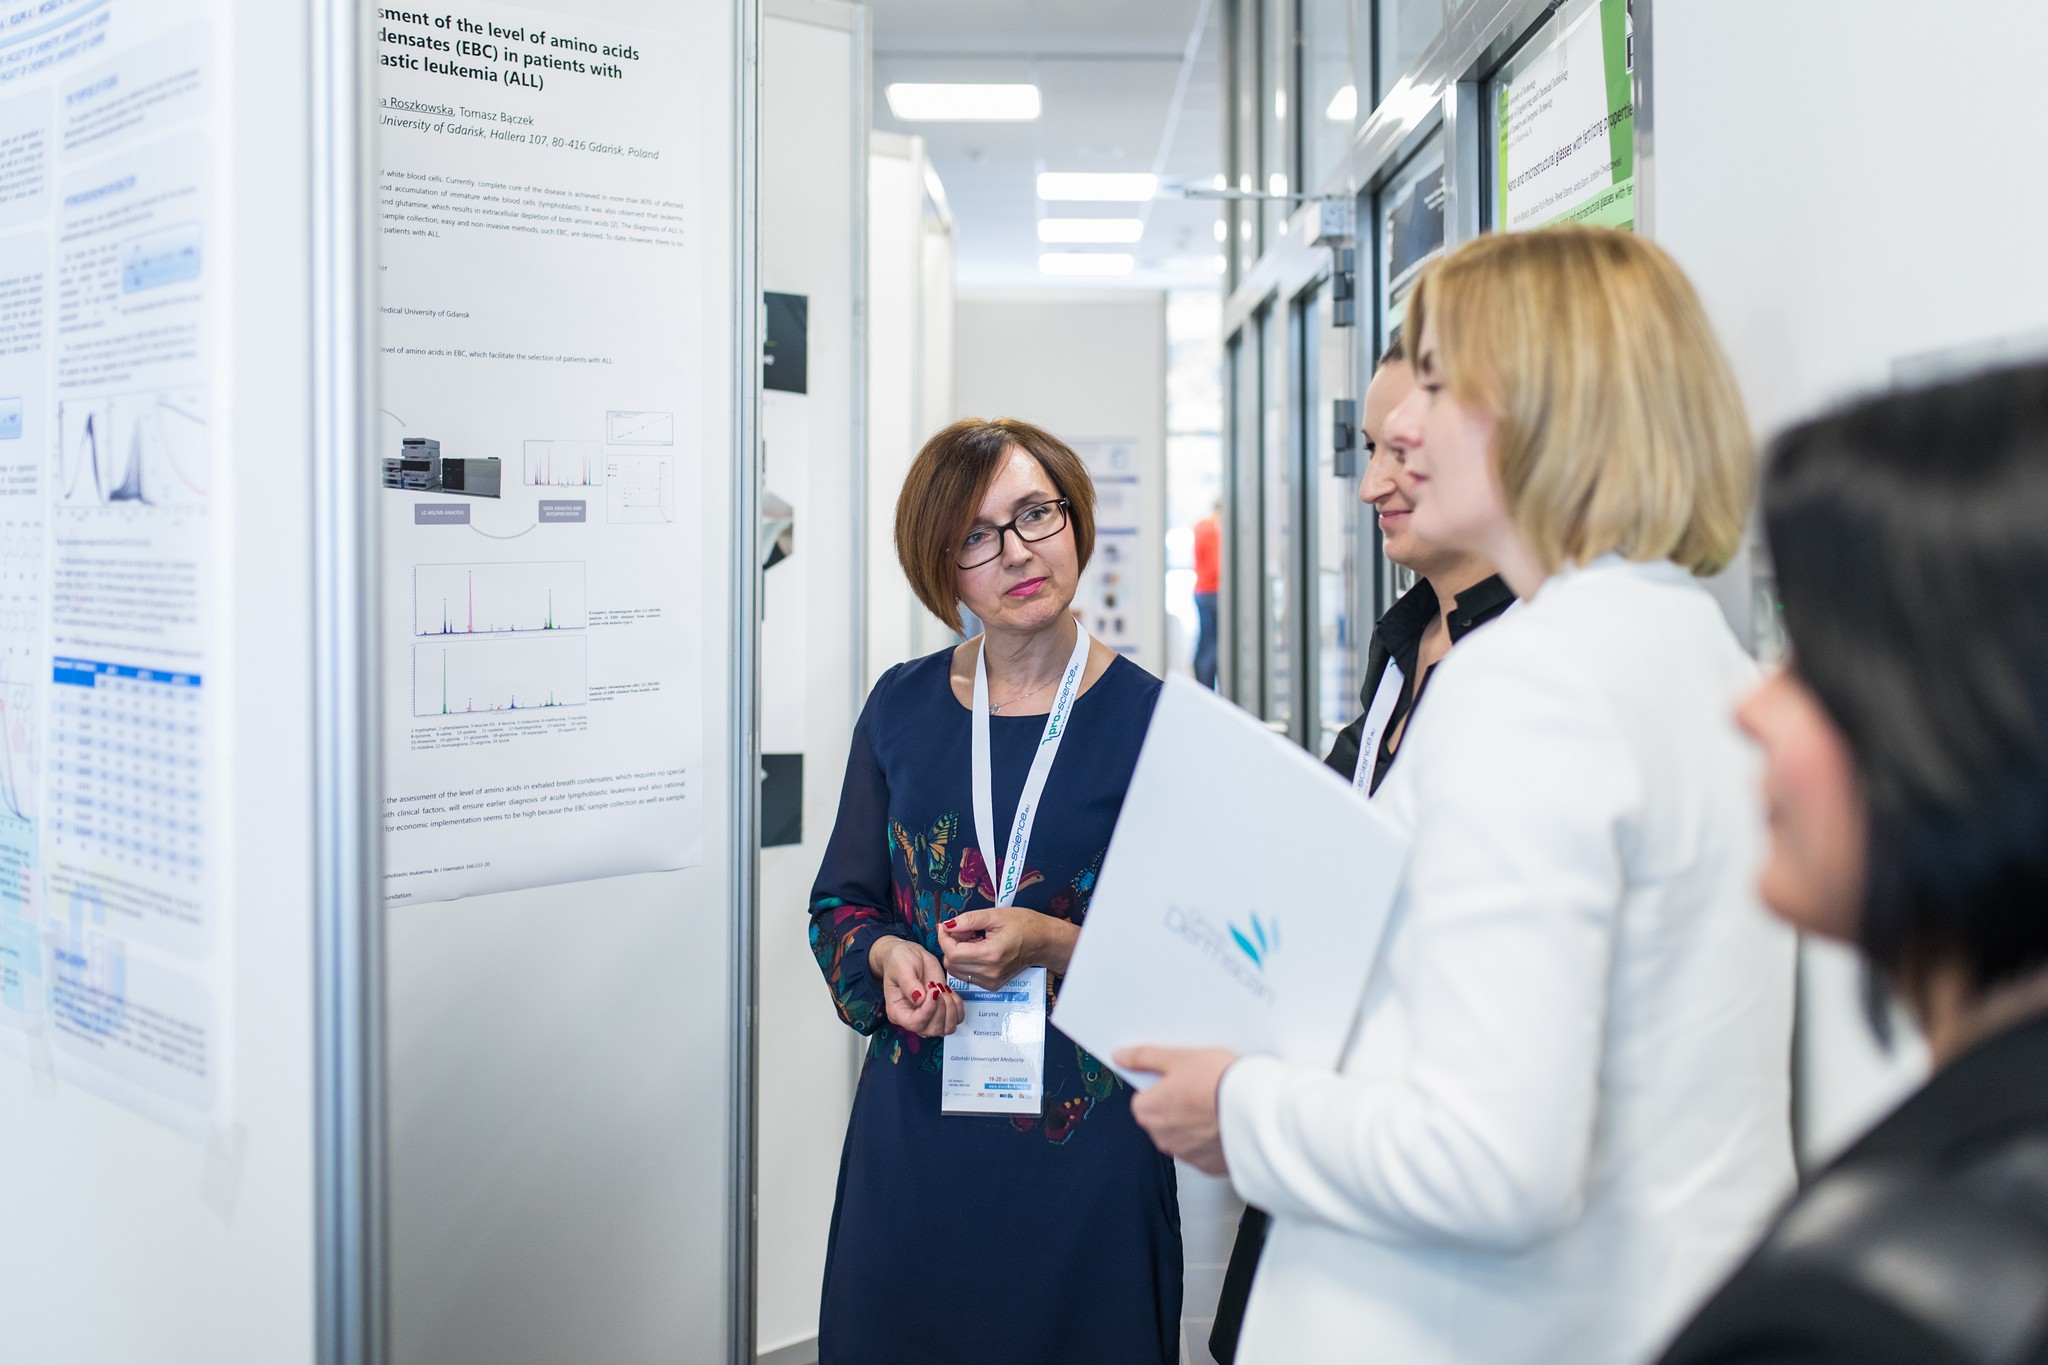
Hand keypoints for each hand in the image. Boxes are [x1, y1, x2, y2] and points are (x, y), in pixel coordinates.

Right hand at [869, 937, 962, 1037]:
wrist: (910, 956)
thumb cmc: (901, 961)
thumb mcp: (901, 968)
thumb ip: (909, 983)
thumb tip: (919, 999)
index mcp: (898, 1011)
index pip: (915, 1024)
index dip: (928, 1011)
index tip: (933, 991)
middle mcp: (913, 1018)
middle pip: (932, 1030)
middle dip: (941, 1009)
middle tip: (937, 988)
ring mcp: (929, 1016)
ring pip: (946, 1028)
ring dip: (950, 1009)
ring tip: (943, 990)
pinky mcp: (941, 1010)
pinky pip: (956, 1018)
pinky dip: (958, 1006)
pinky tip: (949, 991)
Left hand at [938, 907, 1078, 987]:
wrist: (1043, 942)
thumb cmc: (1024, 925)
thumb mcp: (995, 915)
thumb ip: (968, 920)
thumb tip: (947, 925)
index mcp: (991, 954)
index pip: (952, 952)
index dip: (944, 937)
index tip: (946, 925)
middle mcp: (989, 973)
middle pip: (951, 963)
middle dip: (951, 944)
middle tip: (964, 930)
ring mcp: (990, 982)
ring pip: (956, 971)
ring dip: (957, 954)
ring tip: (973, 940)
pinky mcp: (991, 985)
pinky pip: (966, 975)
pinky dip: (966, 962)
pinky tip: (978, 950)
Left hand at [1116, 1046, 1237, 1175]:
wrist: (1256, 1109)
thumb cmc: (1217, 1082)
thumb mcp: (1177, 1057)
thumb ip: (1144, 1057)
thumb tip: (1122, 1056)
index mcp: (1148, 1111)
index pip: (1143, 1098)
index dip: (1161, 1085)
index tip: (1177, 1078)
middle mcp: (1162, 1138)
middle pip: (1162, 1118)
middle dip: (1176, 1105)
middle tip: (1199, 1088)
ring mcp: (1186, 1154)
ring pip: (1183, 1135)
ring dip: (1193, 1123)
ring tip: (1216, 1104)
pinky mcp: (1209, 1165)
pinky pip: (1204, 1150)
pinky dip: (1211, 1139)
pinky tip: (1224, 1122)